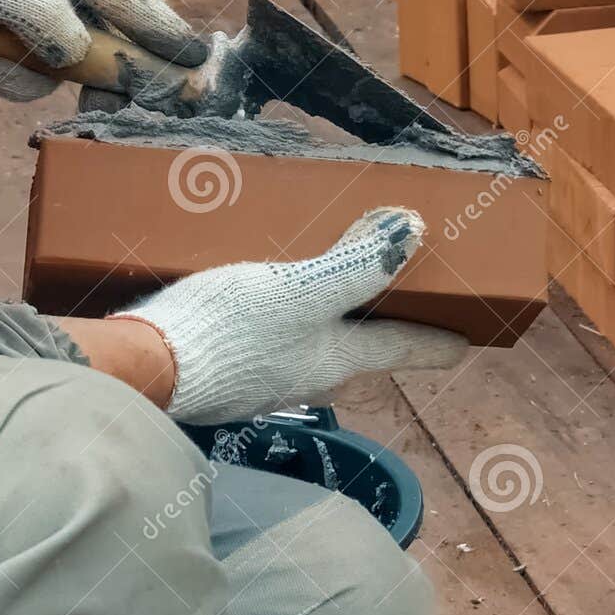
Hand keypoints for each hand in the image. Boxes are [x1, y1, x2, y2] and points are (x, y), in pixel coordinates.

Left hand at [0, 0, 206, 101]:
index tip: (197, 64)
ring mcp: (24, 12)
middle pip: (100, 39)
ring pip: (54, 69)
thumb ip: (43, 18)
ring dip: (15, 75)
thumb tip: (78, 55)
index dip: (164, 31)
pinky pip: (16, 76)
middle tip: (103, 105)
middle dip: (88, 73)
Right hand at [111, 208, 468, 424]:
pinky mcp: (225, 375)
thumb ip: (355, 265)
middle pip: (357, 348)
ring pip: (310, 346)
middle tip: (391, 297)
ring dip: (324, 321)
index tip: (466, 343)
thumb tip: (412, 232)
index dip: (436, 340)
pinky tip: (255, 305)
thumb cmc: (231, 333)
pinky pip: (267, 344)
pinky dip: (277, 323)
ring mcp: (265, 382)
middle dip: (376, 324)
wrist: (148, 370)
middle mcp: (308, 377)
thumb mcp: (299, 290)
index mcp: (336, 358)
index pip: (401, 348)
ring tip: (320, 289)